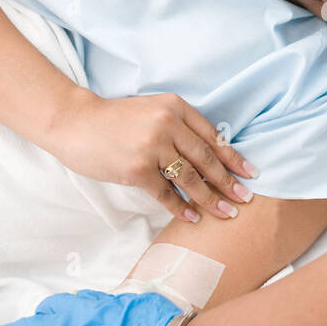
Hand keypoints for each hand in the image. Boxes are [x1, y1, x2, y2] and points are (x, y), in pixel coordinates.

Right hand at [49, 86, 257, 222]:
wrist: (75, 122)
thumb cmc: (115, 119)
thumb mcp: (152, 111)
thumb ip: (179, 126)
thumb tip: (210, 156)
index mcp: (175, 107)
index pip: (212, 136)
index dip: (233, 157)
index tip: (251, 173)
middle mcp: (167, 124)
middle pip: (206, 159)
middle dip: (229, 182)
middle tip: (246, 199)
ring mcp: (152, 147)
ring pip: (190, 178)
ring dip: (211, 199)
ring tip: (227, 213)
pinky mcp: (137, 169)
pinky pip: (166, 193)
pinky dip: (181, 208)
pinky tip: (193, 218)